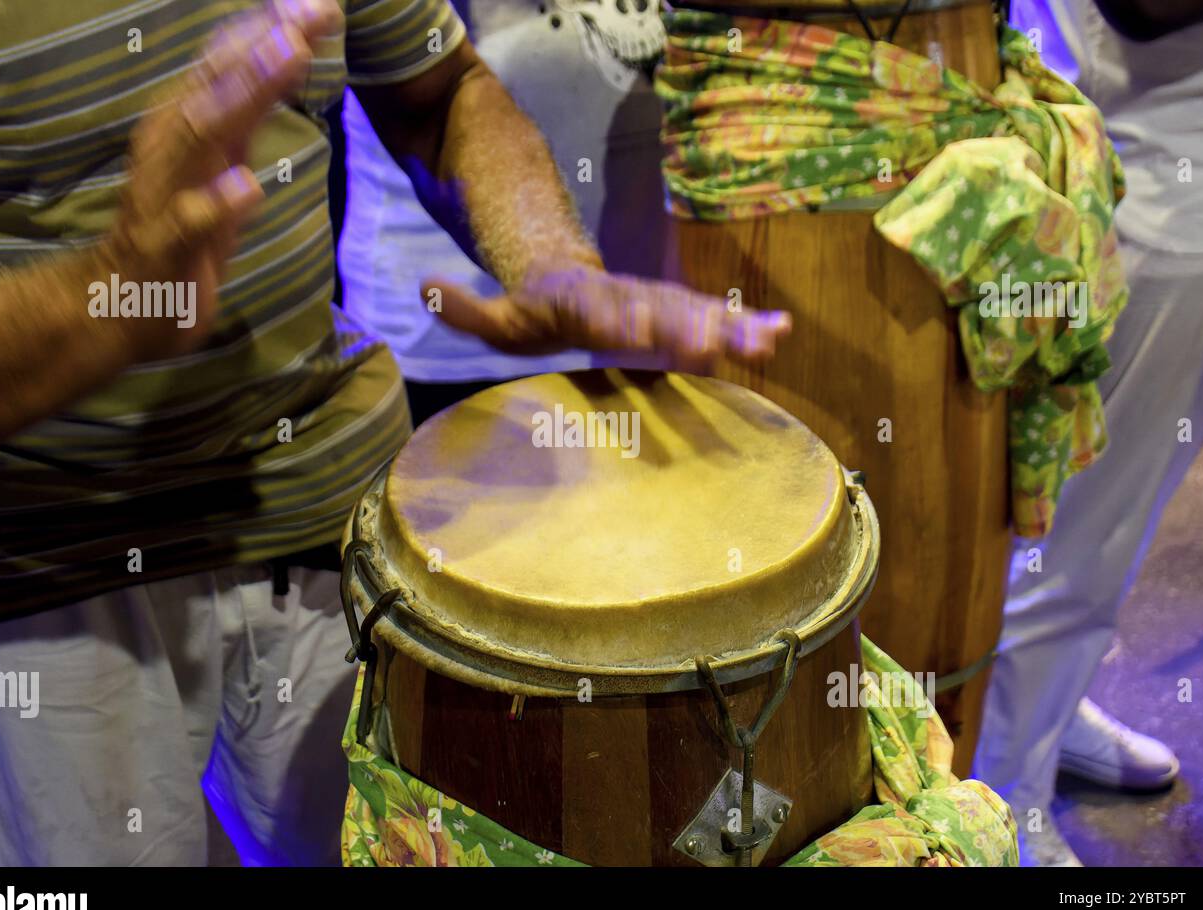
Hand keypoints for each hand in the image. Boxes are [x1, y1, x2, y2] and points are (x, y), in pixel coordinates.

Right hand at [99, 0, 343, 362]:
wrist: (120, 306)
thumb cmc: (179, 239)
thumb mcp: (223, 171)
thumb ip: (247, 122)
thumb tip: (282, 66)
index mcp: (190, 130)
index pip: (231, 71)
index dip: (272, 35)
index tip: (320, 6)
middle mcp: (174, 150)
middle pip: (219, 87)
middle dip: (265, 48)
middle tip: (310, 14)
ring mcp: (165, 196)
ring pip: (202, 136)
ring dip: (245, 96)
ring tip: (287, 59)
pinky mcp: (164, 248)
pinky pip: (189, 223)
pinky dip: (216, 204)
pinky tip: (247, 186)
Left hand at [423, 258, 791, 372]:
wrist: (563, 272)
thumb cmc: (528, 307)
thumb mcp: (490, 315)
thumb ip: (462, 309)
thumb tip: (422, 286)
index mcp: (579, 299)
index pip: (600, 308)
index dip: (617, 322)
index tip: (638, 335)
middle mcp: (623, 297)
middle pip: (659, 309)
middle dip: (690, 327)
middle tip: (721, 344)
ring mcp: (652, 303)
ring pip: (694, 311)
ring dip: (730, 327)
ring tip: (770, 340)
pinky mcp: (672, 314)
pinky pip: (710, 318)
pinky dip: (744, 324)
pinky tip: (780, 333)